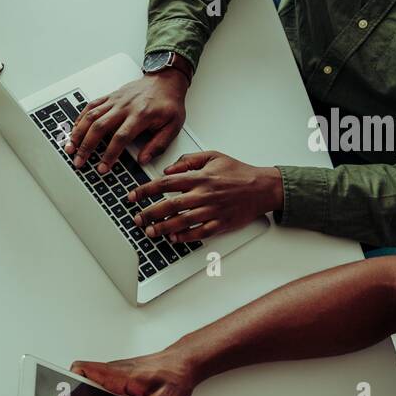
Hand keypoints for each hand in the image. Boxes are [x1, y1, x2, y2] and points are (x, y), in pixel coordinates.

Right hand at [64, 71, 187, 172]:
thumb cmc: (169, 102)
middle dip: (86, 146)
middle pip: (99, 127)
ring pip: (91, 116)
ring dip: (78, 133)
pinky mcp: (110, 96)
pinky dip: (80, 118)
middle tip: (79, 161)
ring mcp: (115, 100)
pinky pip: (91, 106)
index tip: (102, 167)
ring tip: (70, 147)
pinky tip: (74, 129)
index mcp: (141, 115)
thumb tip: (143, 160)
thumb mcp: (173, 125)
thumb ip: (158, 144)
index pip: (120, 137)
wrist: (166, 80)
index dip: (109, 154)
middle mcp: (125, 106)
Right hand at [70, 353, 196, 395]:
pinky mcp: (125, 381)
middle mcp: (114, 373)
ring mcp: (119, 377)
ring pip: (97, 388)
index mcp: (117, 375)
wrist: (187, 364)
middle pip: (84, 382)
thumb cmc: (176, 376)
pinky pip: (110, 392)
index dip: (68, 381)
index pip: (81, 368)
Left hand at [129, 151, 282, 242]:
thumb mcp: (213, 156)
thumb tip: (168, 169)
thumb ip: (188, 160)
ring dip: (164, 228)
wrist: (263, 187)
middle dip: (150, 213)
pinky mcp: (221, 223)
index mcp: (200, 177)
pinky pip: (200, 232)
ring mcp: (212, 210)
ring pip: (183, 221)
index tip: (132, 196)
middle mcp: (204, 194)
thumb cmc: (238, 172)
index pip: (166, 183)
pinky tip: (174, 239)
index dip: (145, 190)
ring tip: (150, 231)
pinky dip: (186, 237)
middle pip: (170, 205)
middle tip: (137, 219)